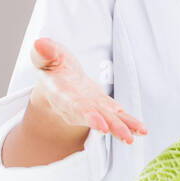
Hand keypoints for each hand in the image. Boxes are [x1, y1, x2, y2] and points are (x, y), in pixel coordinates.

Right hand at [29, 37, 145, 145]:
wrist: (58, 83)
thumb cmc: (53, 68)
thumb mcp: (47, 57)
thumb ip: (45, 52)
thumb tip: (39, 43)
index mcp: (62, 94)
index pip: (75, 106)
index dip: (88, 115)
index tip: (101, 125)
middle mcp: (77, 107)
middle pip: (94, 117)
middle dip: (108, 126)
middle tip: (123, 135)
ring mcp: (92, 109)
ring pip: (108, 120)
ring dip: (120, 129)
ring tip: (132, 137)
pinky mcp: (104, 108)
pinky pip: (117, 118)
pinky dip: (129, 124)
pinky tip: (140, 130)